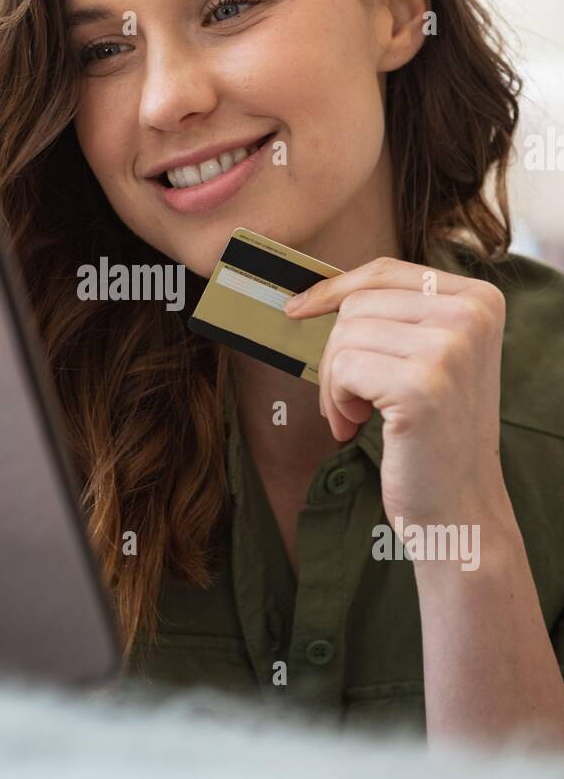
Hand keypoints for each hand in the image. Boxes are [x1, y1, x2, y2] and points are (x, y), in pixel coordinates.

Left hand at [285, 255, 514, 533]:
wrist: (458, 506)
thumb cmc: (434, 434)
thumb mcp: (432, 358)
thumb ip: (398, 317)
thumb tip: (315, 293)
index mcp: (480, 300)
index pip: (387, 272)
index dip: (335, 288)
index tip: (298, 308)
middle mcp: (471, 316)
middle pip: (358, 304)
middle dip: (338, 353)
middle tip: (352, 399)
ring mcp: (450, 348)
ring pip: (344, 335)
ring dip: (336, 382)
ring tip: (360, 415)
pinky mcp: (422, 385)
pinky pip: (343, 368)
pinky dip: (335, 401)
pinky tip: (358, 426)